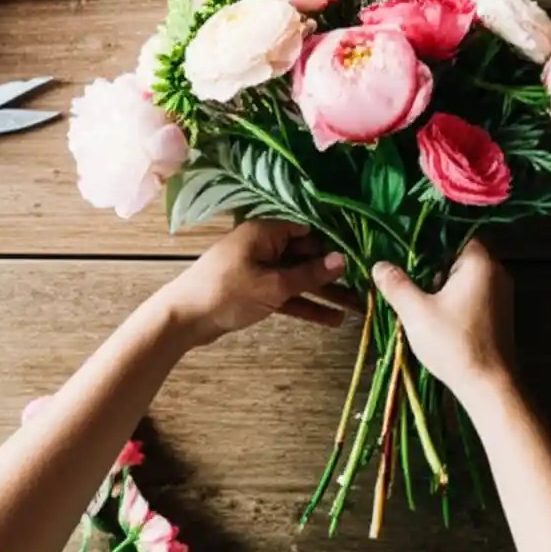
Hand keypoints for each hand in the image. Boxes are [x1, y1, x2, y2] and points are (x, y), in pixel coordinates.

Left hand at [154, 219, 353, 346]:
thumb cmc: (226, 293)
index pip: (310, 232)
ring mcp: (260, 269)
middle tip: (367, 287)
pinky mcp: (256, 291)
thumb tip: (342, 260)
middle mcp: (265, 246)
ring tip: (358, 309)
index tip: (363, 258)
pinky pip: (288, 295)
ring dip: (326, 294)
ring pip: (300, 279)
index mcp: (267, 232)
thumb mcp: (273, 285)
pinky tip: (332, 320)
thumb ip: (309, 274)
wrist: (183, 319)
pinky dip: (306, 306)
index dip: (336, 245)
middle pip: (308, 257)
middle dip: (336, 273)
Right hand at [371, 239, 514, 398]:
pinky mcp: (500, 313)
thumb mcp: (416, 312)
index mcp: (480, 261)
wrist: (489, 385)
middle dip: (433, 265)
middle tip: (409, 277)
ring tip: (419, 299)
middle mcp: (497, 271)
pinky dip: (455, 298)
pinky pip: (474, 293)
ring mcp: (502, 293)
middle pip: (459, 255)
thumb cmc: (454, 343)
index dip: (429, 239)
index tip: (406, 251)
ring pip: (466, 276)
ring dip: (442, 284)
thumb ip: (396, 284)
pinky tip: (437, 315)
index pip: (455, 233)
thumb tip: (379, 265)